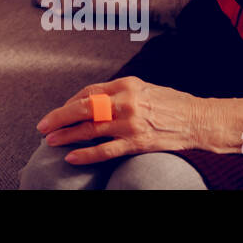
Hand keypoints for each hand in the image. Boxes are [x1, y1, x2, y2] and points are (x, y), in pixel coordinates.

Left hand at [34, 77, 210, 162]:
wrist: (200, 120)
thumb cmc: (172, 104)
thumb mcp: (144, 88)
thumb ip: (120, 92)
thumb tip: (95, 99)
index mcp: (126, 84)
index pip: (89, 91)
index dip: (70, 102)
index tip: (60, 111)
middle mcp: (125, 101)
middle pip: (83, 108)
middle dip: (59, 117)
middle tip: (42, 125)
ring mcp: (130, 123)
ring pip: (90, 129)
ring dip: (67, 135)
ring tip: (50, 140)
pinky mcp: (137, 142)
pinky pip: (106, 150)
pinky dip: (86, 154)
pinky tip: (72, 157)